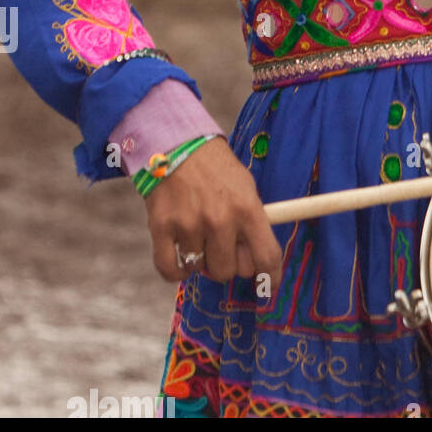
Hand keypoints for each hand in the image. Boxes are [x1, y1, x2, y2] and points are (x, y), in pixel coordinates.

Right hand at [144, 137, 282, 286]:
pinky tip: (181, 254)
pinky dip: (177, 270)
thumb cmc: (217, 171)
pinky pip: (171, 271)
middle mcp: (220, 219)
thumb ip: (252, 223)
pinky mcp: (161, 228)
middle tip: (223, 245)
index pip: (266, 257)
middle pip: (229, 271)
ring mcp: (189, 225)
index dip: (270, 277)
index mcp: (247, 208)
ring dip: (202, 259)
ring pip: (200, 270)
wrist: (179, 146)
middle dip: (229, 263)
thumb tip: (256, 263)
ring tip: (200, 235)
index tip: (269, 286)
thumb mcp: (246, 188)